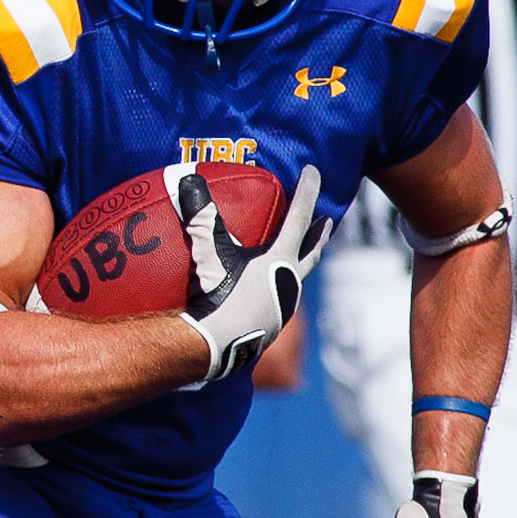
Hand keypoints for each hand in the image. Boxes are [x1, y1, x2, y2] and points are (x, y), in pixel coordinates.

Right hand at [176, 164, 331, 381]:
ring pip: (296, 278)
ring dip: (300, 263)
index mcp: (280, 260)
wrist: (216, 346)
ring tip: (296, 258)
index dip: (306, 191)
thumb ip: (200, 215)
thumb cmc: (218, 295)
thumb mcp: (208, 252)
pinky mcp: (270, 326)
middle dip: (320, 234)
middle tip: (328, 221)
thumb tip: (187, 179)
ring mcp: (283, 307)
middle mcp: (289, 282)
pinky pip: (279, 299)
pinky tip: (268, 292)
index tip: (314, 171)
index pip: (298, 217)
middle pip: (311, 252)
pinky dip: (280, 287)